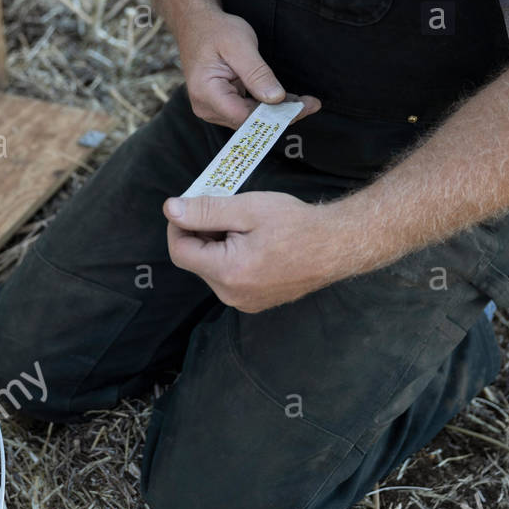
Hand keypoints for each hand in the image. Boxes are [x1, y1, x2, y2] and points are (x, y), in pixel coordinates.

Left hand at [163, 192, 347, 312]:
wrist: (337, 245)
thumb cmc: (296, 224)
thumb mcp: (247, 209)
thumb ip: (205, 210)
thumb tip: (171, 210)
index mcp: (228, 272)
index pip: (180, 251)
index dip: (179, 226)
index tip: (190, 206)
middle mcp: (232, 295)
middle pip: (195, 261)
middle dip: (201, 234)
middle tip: (225, 210)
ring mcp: (244, 302)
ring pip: (211, 269)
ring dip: (216, 245)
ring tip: (244, 227)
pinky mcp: (254, 302)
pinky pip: (228, 279)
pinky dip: (230, 258)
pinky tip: (253, 243)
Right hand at [174, 8, 319, 128]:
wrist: (195, 24)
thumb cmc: (215, 30)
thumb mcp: (239, 45)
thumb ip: (257, 73)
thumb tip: (275, 98)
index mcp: (207, 93)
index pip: (244, 116)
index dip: (274, 115)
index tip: (302, 108)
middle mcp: (207, 107)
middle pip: (248, 122)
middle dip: (280, 115)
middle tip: (311, 104)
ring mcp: (212, 109)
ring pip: (250, 119)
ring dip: (276, 112)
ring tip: (305, 102)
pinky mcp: (220, 106)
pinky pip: (246, 111)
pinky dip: (266, 106)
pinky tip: (287, 100)